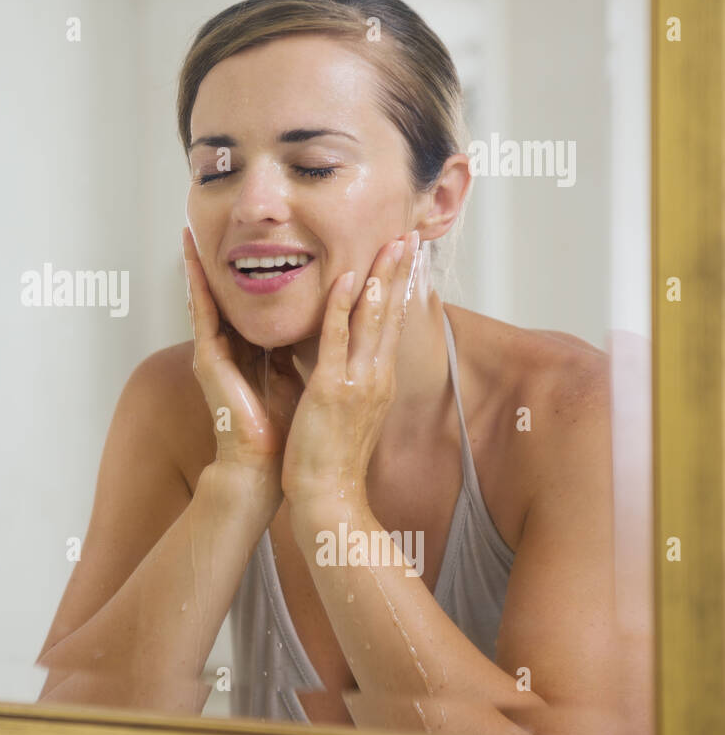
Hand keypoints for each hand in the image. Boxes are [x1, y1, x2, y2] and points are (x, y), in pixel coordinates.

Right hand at [182, 227, 303, 505]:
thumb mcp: (292, 377)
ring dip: (200, 265)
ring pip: (208, 298)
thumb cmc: (282, 429)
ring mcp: (214, 352)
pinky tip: (191, 260)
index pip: (248, 304)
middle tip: (212, 225)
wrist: (264, 464)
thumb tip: (310, 325)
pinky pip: (202, 312)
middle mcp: (228, 349)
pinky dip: (196, 284)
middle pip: (224, 296)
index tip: (248, 245)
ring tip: (192, 232)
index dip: (247, 275)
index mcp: (250, 353)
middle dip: (219, 263)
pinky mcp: (208, 358)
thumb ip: (291, 351)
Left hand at [281, 230, 420, 508]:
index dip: (399, 290)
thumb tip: (334, 361)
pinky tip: (349, 277)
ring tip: (392, 242)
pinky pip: (339, 337)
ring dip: (382, 276)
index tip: (404, 260)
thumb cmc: (328, 461)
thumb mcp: (342, 413)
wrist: (328, 499)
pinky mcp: (333, 389)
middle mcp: (376, 377)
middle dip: (400, 273)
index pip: (392, 326)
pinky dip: (343, 305)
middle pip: (393, 314)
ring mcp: (358, 382)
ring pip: (373, 318)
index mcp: (378, 382)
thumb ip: (342, 382)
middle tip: (408, 236)